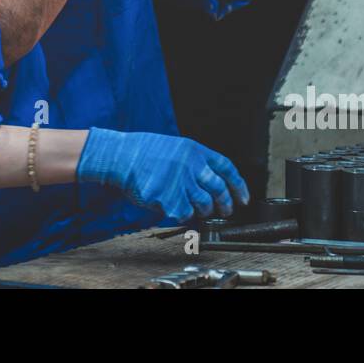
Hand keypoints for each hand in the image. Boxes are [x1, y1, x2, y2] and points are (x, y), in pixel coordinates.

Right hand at [76, 128, 249, 223]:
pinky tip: (175, 208)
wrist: (120, 156)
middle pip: (219, 189)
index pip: (227, 168)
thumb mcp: (174, 147)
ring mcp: (181, 182)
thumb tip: (212, 183)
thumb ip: (194, 162)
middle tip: (225, 211)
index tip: (243, 198)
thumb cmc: (143, 152)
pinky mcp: (169, 198)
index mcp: (195, 150)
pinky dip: (183, 215)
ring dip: (205, 212)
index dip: (238, 185)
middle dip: (226, 204)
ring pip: (205, 205)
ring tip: (199, 211)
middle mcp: (191, 165)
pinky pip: (185, 214)